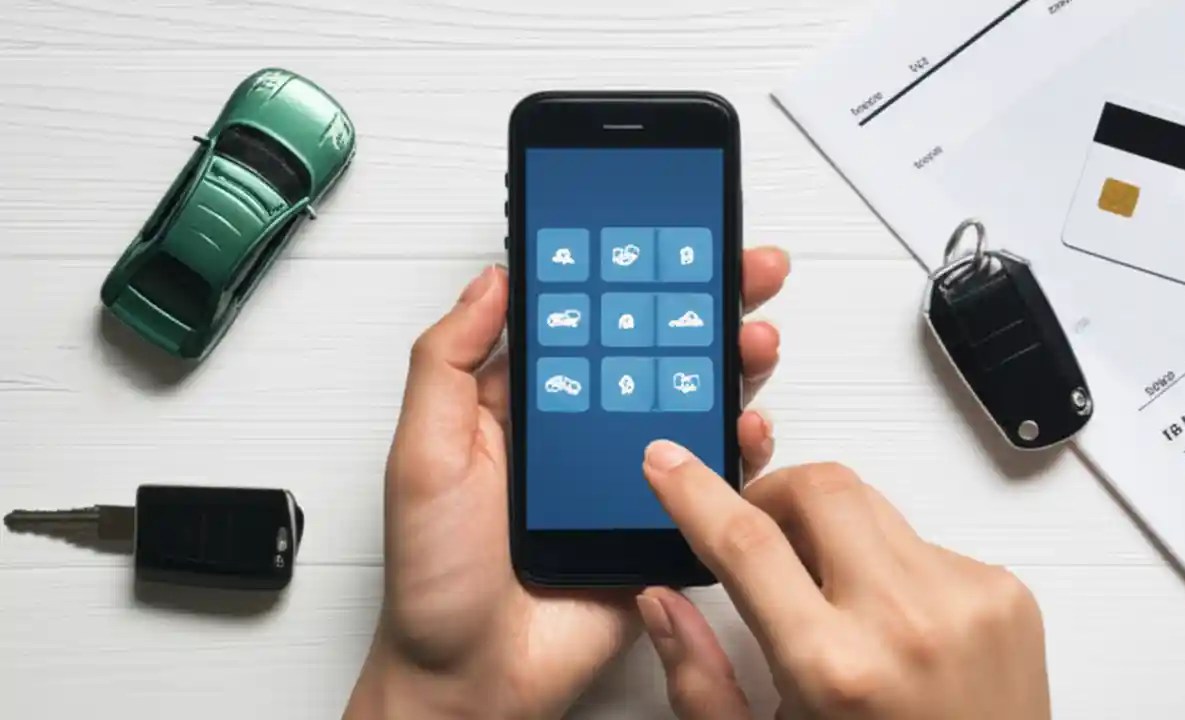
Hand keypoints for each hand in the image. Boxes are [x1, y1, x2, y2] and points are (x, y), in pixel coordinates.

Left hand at [344, 247, 790, 718]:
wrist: (473, 680)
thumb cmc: (436, 580)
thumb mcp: (423, 454)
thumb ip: (448, 363)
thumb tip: (491, 280)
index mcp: (523, 404)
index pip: (585, 319)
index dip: (625, 273)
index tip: (665, 234)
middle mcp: (579, 432)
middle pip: (652, 349)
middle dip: (703, 304)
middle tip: (742, 267)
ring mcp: (624, 475)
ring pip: (690, 403)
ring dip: (731, 363)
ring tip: (754, 338)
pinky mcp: (659, 523)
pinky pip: (710, 475)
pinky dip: (741, 446)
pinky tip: (750, 424)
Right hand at [637, 445, 1050, 719]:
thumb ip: (701, 680)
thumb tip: (663, 600)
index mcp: (834, 668)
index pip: (747, 544)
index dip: (697, 493)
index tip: (668, 463)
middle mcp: (906, 621)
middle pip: (820, 488)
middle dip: (775, 494)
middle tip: (759, 534)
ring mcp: (965, 598)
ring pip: (871, 504)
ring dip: (832, 530)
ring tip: (832, 598)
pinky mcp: (1003, 591)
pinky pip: (920, 539)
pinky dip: (886, 563)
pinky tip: (892, 625)